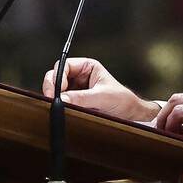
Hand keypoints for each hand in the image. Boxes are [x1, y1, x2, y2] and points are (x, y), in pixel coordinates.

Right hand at [42, 56, 157, 122]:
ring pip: (56, 91)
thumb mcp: (102, 97)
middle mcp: (79, 77)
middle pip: (56, 77)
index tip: (56, 91)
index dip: (57, 77)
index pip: (63, 66)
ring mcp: (76, 91)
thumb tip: (61, 98)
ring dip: (55, 98)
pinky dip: (59, 107)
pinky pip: (61, 103)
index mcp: (87, 67)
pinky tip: (63, 112)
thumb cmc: (122, 100)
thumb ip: (82, 97)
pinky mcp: (75, 103)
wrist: (131, 116)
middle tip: (51, 100)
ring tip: (60, 107)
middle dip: (52, 88)